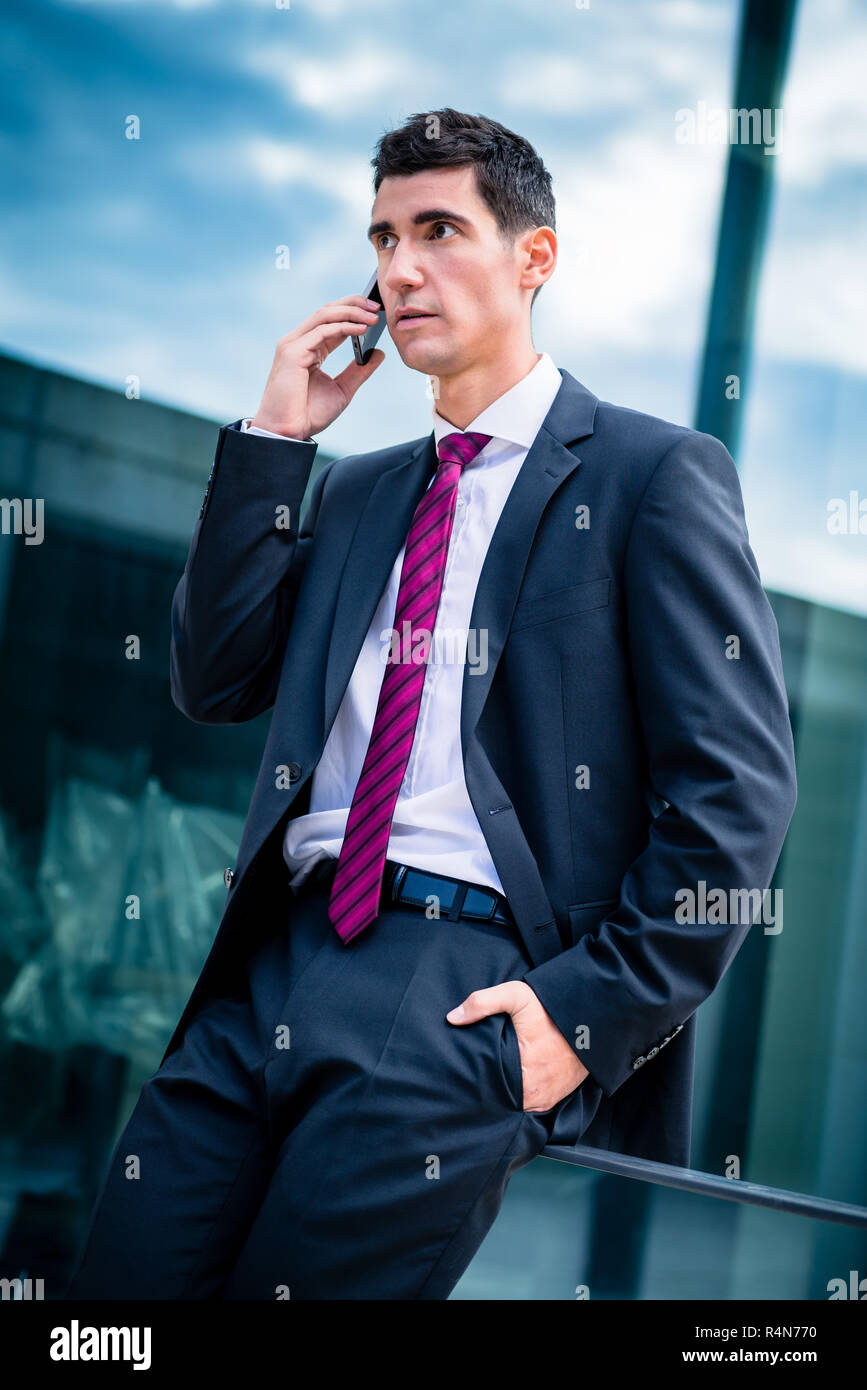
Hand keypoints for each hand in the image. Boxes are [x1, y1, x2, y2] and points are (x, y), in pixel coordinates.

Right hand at [251, 295, 384, 438]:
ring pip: (324, 315)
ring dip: (351, 312)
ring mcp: (293, 344)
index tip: (376, 312)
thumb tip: (379, 352)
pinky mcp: (292, 352)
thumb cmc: (309, 414)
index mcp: (308, 349)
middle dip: (353, 304)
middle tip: (377, 306)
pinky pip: (322, 331)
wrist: (289, 432)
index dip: (353, 313)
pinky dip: (343, 327)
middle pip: (327, 311)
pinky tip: (361, 329)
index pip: (331, 321)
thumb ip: (359, 370)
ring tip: (373, 316)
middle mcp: (299, 342)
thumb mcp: (343, 389)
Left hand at [446, 980, 588, 1111]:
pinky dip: (519, 1099)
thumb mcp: (516, 996)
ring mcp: (544, 1098)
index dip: (474, 1078)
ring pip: (513, 1104)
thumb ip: (482, 1003)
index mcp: (520, 1069)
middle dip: (486, 1088)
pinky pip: (529, 1107)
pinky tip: (510, 1085)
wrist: (590, 1020)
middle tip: (476, 1074)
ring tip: (491, 1081)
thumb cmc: (551, 1008)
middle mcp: (533, 1090)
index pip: (485, 1084)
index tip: (466, 1069)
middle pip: (498, 1097)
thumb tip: (452, 1017)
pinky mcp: (553, 1100)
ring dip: (503, 1095)